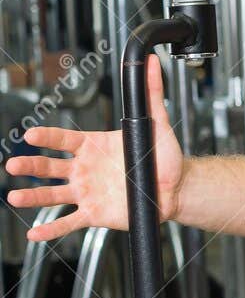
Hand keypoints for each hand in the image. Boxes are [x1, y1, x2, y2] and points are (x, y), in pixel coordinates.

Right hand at [4, 57, 185, 242]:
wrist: (176, 189)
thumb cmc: (164, 157)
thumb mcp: (157, 123)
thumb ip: (150, 94)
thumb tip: (151, 62)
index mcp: (93, 146)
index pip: (64, 140)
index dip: (47, 138)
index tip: (32, 135)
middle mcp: (84, 169)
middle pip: (50, 166)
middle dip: (31, 166)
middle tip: (13, 165)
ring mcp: (87, 192)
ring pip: (53, 194)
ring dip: (33, 196)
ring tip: (14, 197)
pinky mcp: (94, 214)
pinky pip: (69, 222)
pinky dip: (51, 230)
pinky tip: (34, 234)